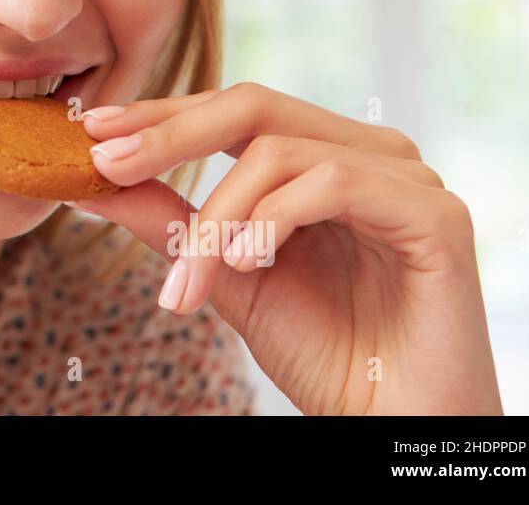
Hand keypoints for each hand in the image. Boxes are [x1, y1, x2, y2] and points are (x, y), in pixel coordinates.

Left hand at [69, 82, 503, 414]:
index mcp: (325, 156)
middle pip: (254, 105)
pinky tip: (245, 261)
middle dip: (170, 132)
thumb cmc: (325, 354)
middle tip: (109, 164)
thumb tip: (97, 178)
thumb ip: (172, 222)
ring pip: (279, 152)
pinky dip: (272, 219)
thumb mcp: (227, 275)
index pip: (234, 111)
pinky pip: (333, 183)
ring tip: (191, 274)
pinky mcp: (434, 214)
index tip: (93, 130)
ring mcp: (406, 177)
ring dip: (217, 214)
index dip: (162, 115)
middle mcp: (369, 152)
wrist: (394, 423)